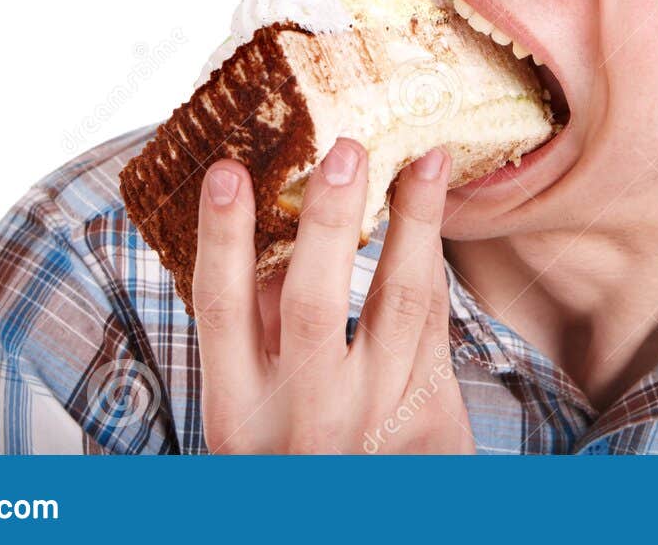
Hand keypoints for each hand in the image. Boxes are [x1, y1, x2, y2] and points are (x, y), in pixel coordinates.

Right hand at [192, 138, 475, 453]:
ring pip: (399, 300)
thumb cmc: (295, 456)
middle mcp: (304, 418)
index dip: (222, 237)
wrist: (350, 530)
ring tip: (425, 159)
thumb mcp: (252, 409)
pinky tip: (437, 215)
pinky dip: (435, 261)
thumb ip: (256, 329)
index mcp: (238, 414)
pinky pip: (436, 322)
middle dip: (329, 218)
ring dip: (415, 220)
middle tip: (344, 149)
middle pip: (311, 300)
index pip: (220, 310)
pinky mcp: (430, 418)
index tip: (227, 170)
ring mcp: (374, 419)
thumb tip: (266, 223)